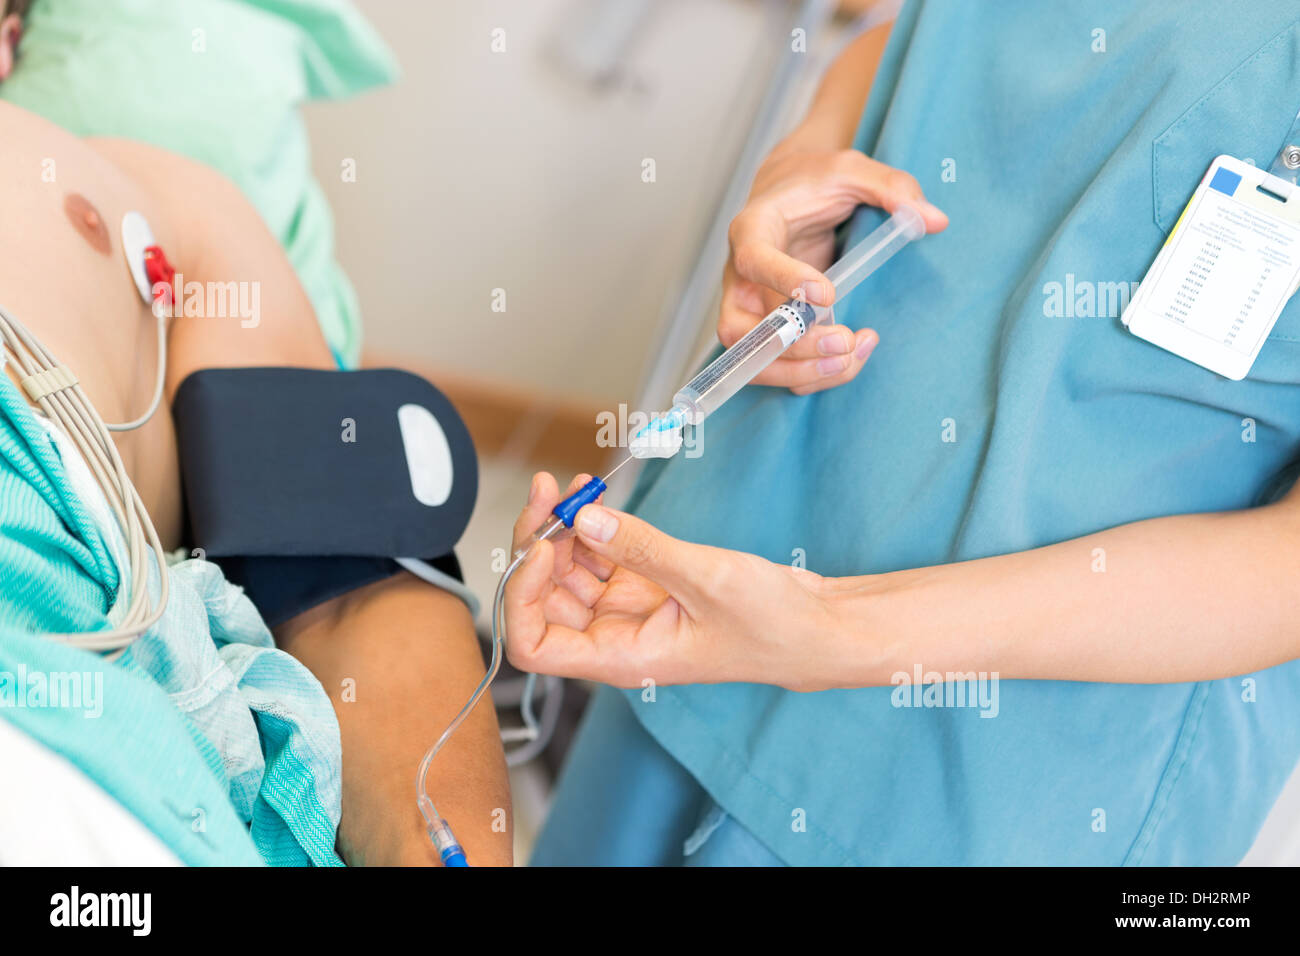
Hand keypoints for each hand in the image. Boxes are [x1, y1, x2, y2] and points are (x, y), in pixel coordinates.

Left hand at [504, 472, 844, 690]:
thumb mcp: (708, 580)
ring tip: (569, 485)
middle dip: (537, 543)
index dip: (523, 596)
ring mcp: (625, 609)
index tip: (544, 547)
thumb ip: (642, 548)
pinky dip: (589, 524)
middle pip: (543, 598)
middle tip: (548, 492)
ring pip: (566, 570)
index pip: (534, 646)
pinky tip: (591, 494)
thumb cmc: (773, 626)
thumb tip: (585, 519)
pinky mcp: (643, 583)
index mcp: (620, 658)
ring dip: (560, 527)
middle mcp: (613, 636)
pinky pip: (599, 554)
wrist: (816, 626)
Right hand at [722, 146, 947, 393]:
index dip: (784, 280)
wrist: (790, 195)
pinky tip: (855, 354)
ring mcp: (749, 310)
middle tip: (844, 340)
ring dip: (804, 371)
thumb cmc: (814, 182)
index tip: (828, 294)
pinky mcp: (768, 332)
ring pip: (756, 361)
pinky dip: (816, 374)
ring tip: (855, 351)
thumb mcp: (852, 170)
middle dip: (792, 347)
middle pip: (740, 331)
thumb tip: (933, 220)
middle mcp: (740, 277)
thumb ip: (890, 188)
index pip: (753, 259)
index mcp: (752, 229)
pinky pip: (780, 368)